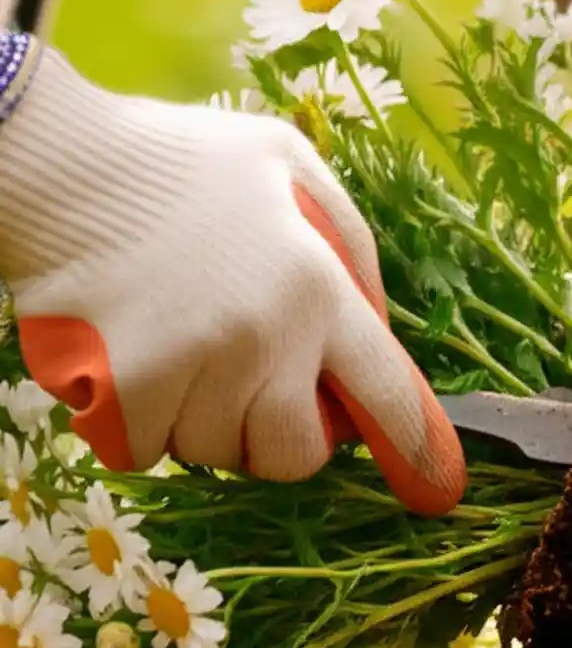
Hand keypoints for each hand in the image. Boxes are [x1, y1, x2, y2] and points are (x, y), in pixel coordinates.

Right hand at [0, 47, 465, 514]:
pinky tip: (128, 352)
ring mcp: (192, 371)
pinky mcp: (122, 394)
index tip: (437, 487)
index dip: (416, 449)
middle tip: (247, 385)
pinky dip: (138, 420)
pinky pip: (145, 451)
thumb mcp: (292, 167)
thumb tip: (377, 330)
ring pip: (213, 453)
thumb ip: (349, 246)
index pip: (388, 394)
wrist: (58, 159)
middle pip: (293, 456)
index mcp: (318, 287)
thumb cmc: (182, 160)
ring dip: (200, 419)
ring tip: (176, 340)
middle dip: (276, 437)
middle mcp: (265, 339)